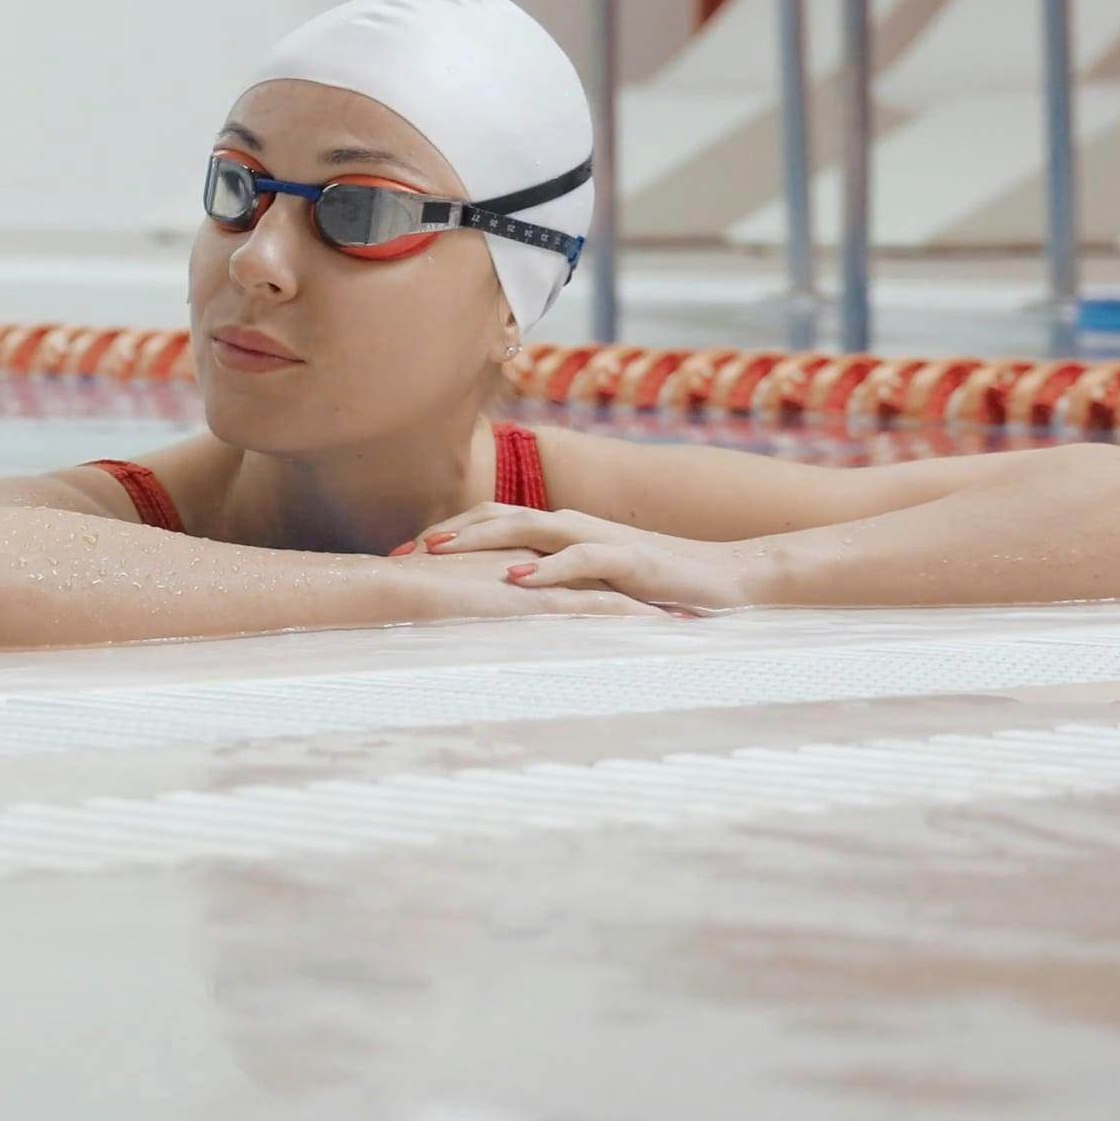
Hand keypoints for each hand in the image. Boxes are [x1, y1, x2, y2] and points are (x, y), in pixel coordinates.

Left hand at [402, 505, 762, 612]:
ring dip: (479, 539)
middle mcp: (569, 525)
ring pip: (527, 526)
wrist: (724, 579)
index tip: (395, 557)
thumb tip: (494, 605)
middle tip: (396, 555)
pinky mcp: (627, 559)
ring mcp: (597, 537)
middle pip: (493, 516)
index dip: (441, 534)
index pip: (486, 522)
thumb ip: (547, 583)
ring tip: (438, 553)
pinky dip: (544, 568)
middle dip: (443, 533)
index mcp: (556, 530)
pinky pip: (580, 559)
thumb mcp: (587, 585)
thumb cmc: (649, 585)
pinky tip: (514, 579)